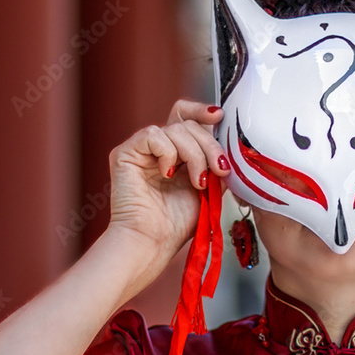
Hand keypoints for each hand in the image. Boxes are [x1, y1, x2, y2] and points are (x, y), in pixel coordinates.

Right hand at [106, 100, 228, 260]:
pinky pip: (152, 135)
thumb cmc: (177, 224)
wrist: (153, 242)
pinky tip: (167, 174)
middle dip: (210, 145)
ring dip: (195, 155)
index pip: (186, 117)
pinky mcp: (125, 154)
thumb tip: (229, 145)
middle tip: (218, 170)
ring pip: (175, 128)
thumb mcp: (210, 187)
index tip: (220, 116)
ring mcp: (141, 150)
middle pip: (187, 123)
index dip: (202, 112)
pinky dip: (168, 153)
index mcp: (176, 154)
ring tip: (197, 182)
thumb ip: (216, 163)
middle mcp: (158, 149)